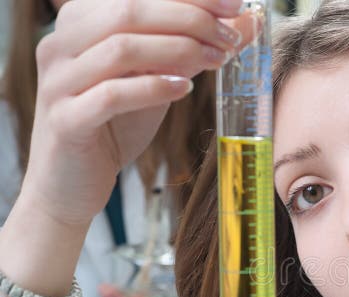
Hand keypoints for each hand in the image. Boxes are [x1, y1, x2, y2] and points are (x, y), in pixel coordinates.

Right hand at [20, 0, 247, 227]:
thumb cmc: (115, 124)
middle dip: (188, 18)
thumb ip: (194, 49)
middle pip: (127, 10)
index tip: (235, 5)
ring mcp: (58, 82)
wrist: (71, 183)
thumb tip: (246, 22)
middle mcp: (60, 44)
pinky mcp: (66, 121)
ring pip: (120, 48)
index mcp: (79, 22)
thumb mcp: (158, 79)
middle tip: (230, 36)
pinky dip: (153, 88)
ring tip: (216, 60)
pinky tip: (184, 89)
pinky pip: (111, 95)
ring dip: (178, 50)